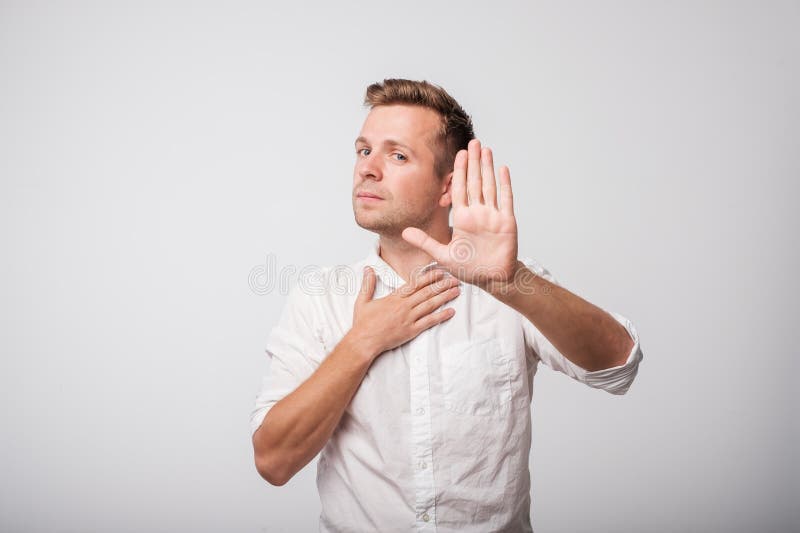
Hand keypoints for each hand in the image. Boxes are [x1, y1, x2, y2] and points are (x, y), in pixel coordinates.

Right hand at [350, 266, 459, 359]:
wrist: (364, 341)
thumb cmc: (363, 324)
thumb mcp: (363, 301)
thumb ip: (368, 284)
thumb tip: (368, 269)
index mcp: (394, 298)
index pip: (415, 283)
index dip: (429, 276)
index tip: (439, 271)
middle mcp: (404, 306)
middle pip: (427, 292)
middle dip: (442, 284)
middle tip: (455, 279)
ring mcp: (409, 318)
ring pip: (430, 304)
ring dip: (445, 297)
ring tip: (456, 291)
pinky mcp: (411, 331)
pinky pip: (429, 322)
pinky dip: (441, 316)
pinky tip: (451, 312)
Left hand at [402, 139, 518, 288]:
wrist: (493, 279)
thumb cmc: (470, 268)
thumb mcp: (443, 255)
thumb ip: (425, 242)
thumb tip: (404, 232)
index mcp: (463, 218)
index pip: (459, 189)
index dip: (459, 172)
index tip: (458, 154)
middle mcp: (478, 213)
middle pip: (475, 182)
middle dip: (473, 163)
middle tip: (472, 142)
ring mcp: (493, 215)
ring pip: (489, 186)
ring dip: (487, 167)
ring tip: (486, 149)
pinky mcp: (507, 222)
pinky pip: (506, 199)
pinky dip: (504, 184)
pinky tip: (502, 169)